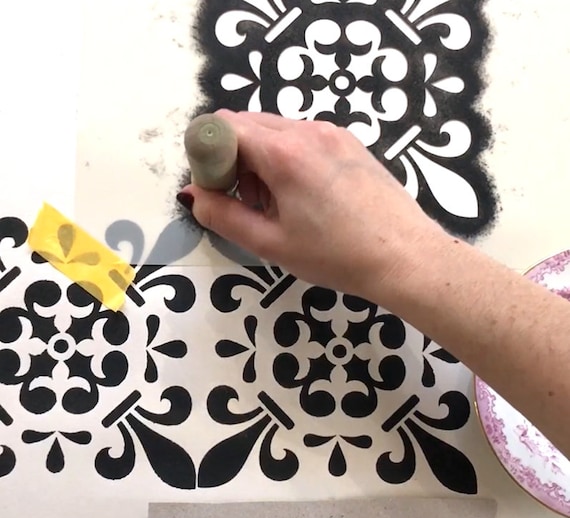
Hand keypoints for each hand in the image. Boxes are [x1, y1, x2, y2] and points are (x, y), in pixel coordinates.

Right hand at [180, 110, 445, 301]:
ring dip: (260, 161)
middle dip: (233, 159)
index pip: (224, 127)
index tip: (217, 190)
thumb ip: (223, 216)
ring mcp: (334, 133)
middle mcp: (308, 130)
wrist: (405, 257)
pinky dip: (288, 160)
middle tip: (246, 203)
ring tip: (277, 206)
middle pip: (249, 125)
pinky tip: (304, 197)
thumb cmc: (336, 256)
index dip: (208, 155)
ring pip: (276, 132)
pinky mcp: (350, 143)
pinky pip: (303, 139)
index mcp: (284, 153)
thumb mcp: (271, 243)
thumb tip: (194, 195)